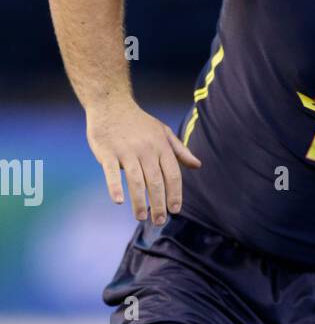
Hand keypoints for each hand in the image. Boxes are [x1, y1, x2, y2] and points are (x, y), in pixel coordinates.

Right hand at [86, 101, 201, 224]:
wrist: (110, 103)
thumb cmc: (138, 122)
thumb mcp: (163, 132)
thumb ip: (180, 150)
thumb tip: (197, 165)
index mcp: (161, 146)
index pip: (173, 175)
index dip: (175, 194)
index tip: (175, 210)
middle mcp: (146, 149)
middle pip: (156, 182)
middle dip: (159, 204)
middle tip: (159, 221)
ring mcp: (126, 151)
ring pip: (136, 180)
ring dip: (140, 201)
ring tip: (141, 217)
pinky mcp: (107, 152)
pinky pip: (112, 172)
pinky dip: (115, 187)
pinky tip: (119, 201)